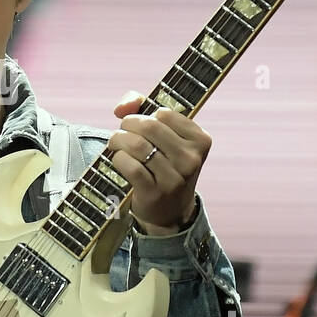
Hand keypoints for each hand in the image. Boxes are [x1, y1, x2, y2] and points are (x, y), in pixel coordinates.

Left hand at [106, 90, 210, 233]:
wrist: (169, 210)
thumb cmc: (163, 163)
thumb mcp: (164, 135)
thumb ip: (142, 107)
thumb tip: (121, 107)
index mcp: (200, 140)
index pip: (164, 113)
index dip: (144, 115)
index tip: (138, 124)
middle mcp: (191, 159)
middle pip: (149, 127)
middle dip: (127, 125)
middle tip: (121, 133)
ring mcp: (175, 178)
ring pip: (137, 146)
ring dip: (118, 140)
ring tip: (115, 144)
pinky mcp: (155, 192)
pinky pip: (130, 166)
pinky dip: (118, 159)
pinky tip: (119, 160)